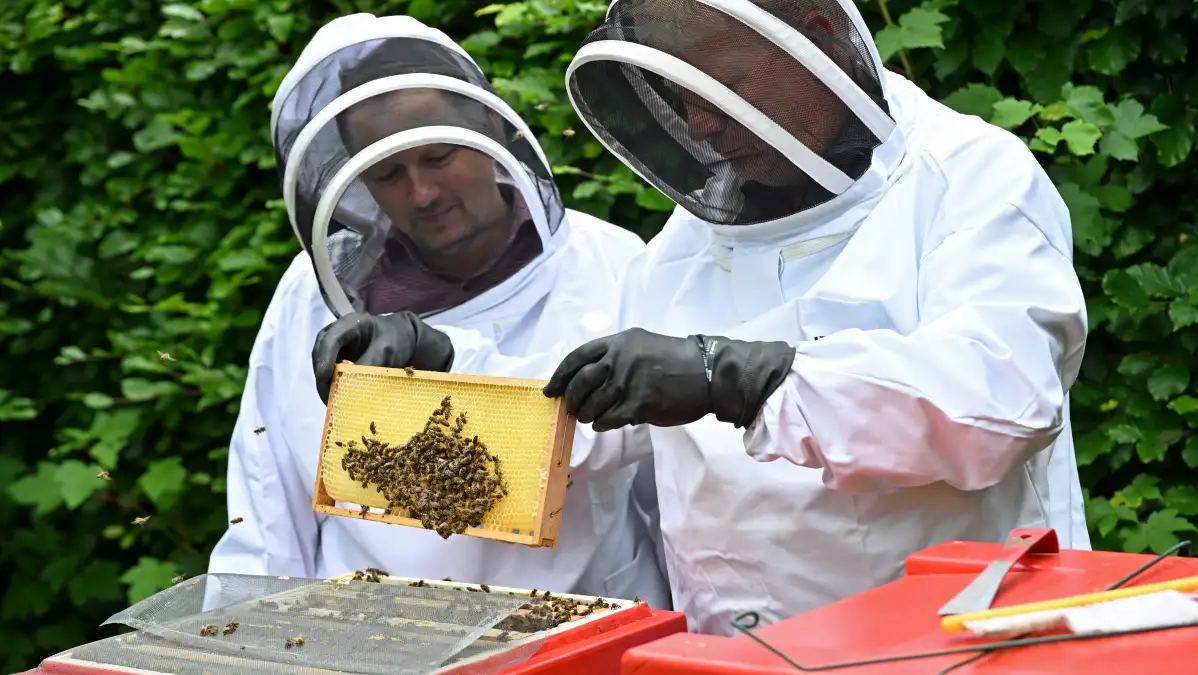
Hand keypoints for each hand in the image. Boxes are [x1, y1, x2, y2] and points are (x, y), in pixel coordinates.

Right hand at [312, 311, 453, 403]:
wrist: (403, 340)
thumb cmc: (396, 339)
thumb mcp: (387, 348)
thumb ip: (371, 362)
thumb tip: (354, 385)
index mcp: (350, 323)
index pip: (330, 338)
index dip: (324, 358)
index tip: (325, 377)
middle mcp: (336, 333)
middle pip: (320, 353)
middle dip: (322, 376)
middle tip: (328, 397)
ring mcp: (334, 346)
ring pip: (321, 365)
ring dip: (325, 383)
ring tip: (333, 402)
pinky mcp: (336, 359)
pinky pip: (329, 373)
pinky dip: (332, 385)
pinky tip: (337, 399)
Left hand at [543, 328, 795, 431]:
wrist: (708, 373)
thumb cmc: (675, 359)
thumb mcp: (642, 345)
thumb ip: (615, 356)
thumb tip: (588, 378)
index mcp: (618, 342)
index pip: (577, 357)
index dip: (560, 376)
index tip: (551, 389)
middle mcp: (619, 360)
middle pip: (580, 383)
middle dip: (572, 399)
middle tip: (571, 408)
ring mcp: (628, 383)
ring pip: (592, 405)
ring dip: (586, 414)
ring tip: (589, 417)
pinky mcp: (639, 405)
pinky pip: (609, 420)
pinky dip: (602, 424)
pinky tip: (605, 423)